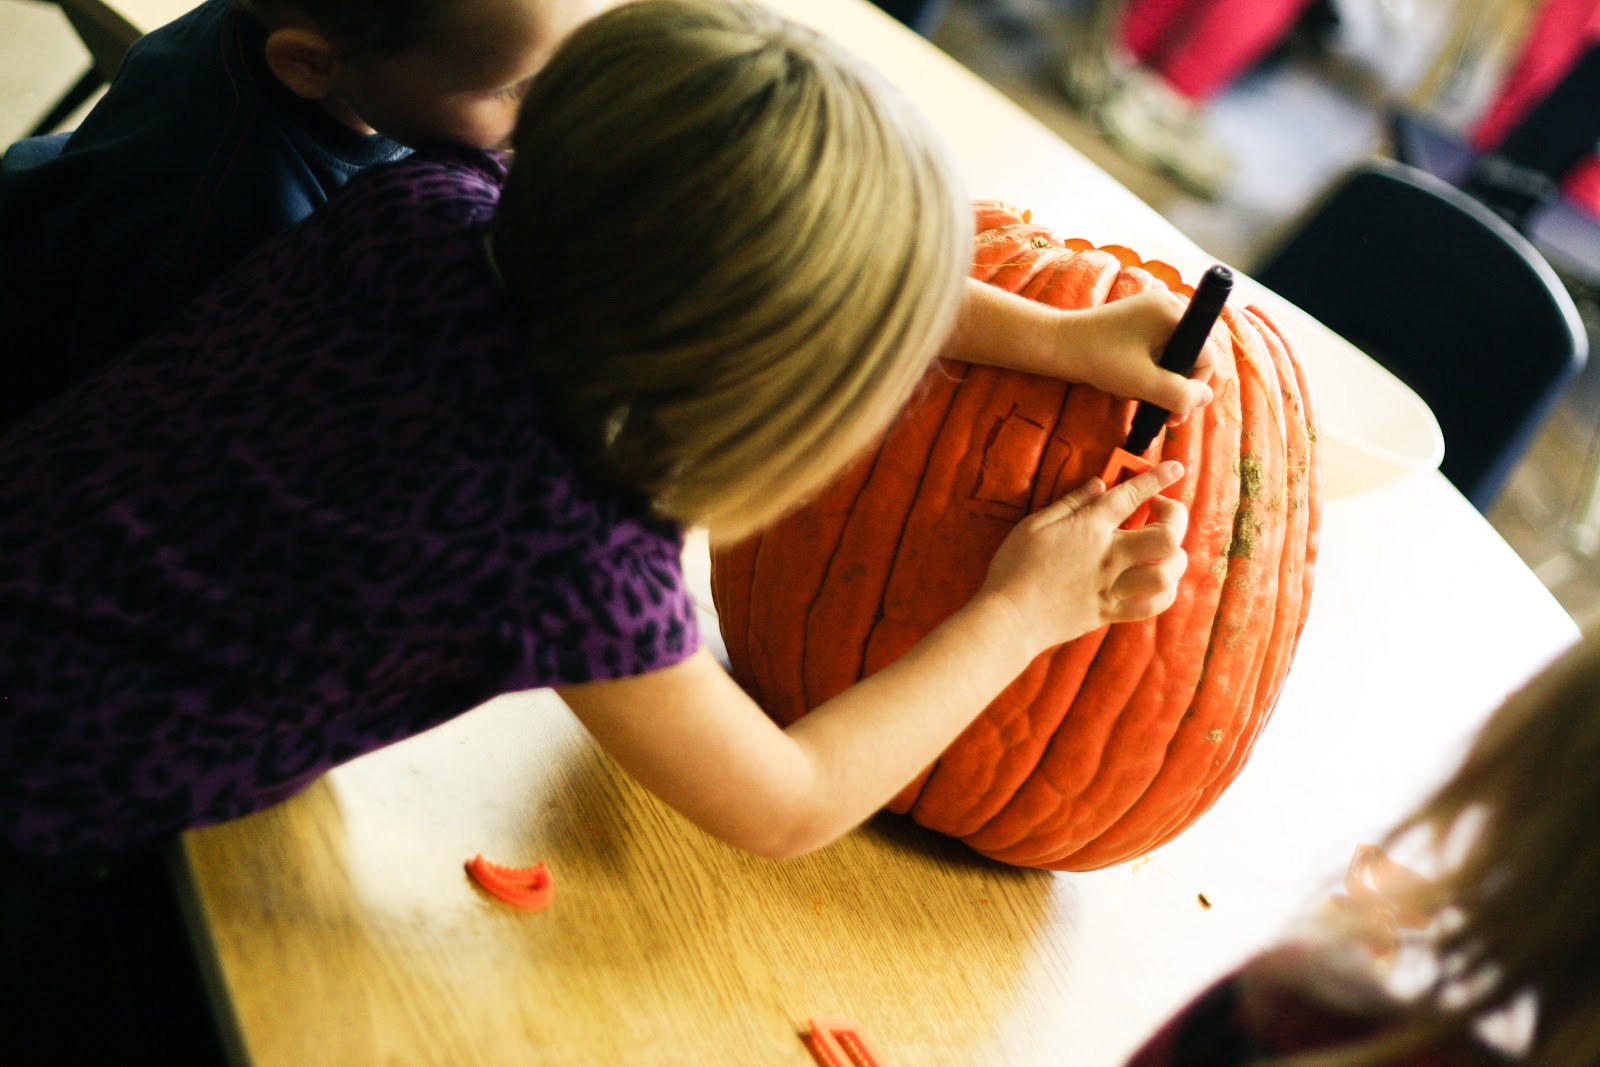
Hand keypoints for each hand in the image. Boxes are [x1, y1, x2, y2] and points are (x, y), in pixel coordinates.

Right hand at [976, 461, 1188, 655]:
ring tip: (1165, 552)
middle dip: (1176, 518)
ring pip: (1166, 574)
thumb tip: (1098, 484)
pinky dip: (1165, 593)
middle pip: (1166, 536)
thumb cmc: (1015, 567)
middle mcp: (1109, 556)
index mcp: (1089, 529)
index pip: (1131, 495)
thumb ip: (1070, 502)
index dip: (1157, 477)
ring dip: (1175, 558)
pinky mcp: (1110, 613)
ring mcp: (1112, 587)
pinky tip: (1159, 582)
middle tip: (1163, 514)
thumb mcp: (1034, 524)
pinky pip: (1151, 606)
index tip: (1175, 468)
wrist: (1010, 617)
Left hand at [1055, 290, 1225, 426]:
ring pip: (1173, 354)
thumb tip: (1206, 398)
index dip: (1195, 388)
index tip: (1175, 413)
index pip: (1205, 354)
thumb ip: (1179, 394)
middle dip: (1178, 385)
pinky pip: (1157, 349)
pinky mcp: (1137, 321)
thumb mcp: (1144, 382)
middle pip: (1191, 353)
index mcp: (1173, 312)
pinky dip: (1150, 369)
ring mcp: (1151, 311)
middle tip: (1162, 413)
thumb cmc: (1099, 359)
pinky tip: (1132, 382)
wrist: (1056, 345)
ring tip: (1140, 395)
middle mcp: (1167, 305)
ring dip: (1162, 380)